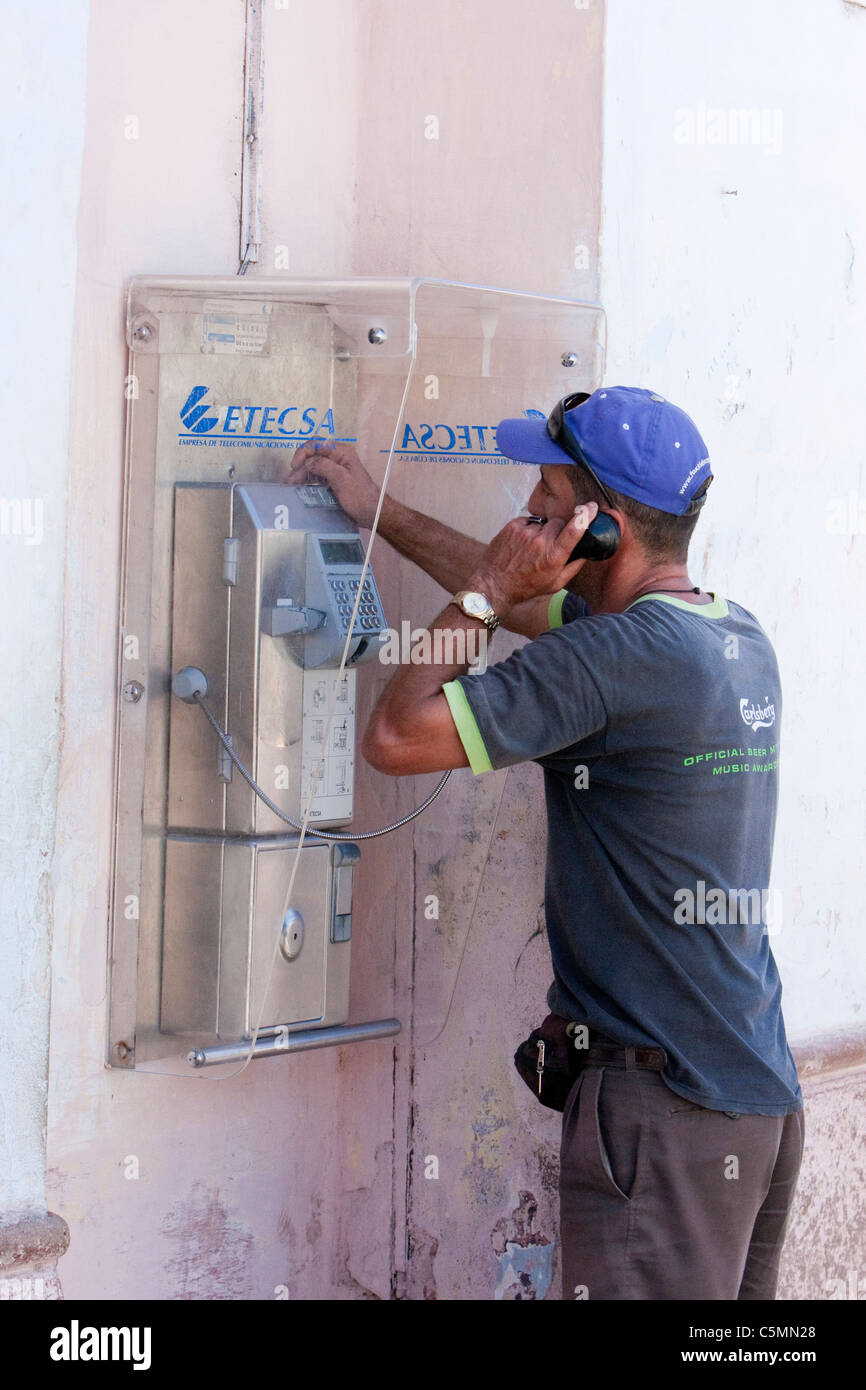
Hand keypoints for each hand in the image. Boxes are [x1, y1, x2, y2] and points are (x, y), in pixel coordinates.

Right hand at [284, 441, 380, 528]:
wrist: (371, 513)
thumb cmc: (361, 497)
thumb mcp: (341, 479)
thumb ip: (324, 466)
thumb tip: (307, 462)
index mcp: (341, 452)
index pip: (316, 443)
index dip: (303, 453)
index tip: (295, 466)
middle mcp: (337, 457)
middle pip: (312, 455)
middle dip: (300, 466)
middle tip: (290, 481)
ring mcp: (334, 468)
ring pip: (312, 466)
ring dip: (301, 474)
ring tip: (291, 485)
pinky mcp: (332, 479)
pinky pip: (316, 476)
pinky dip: (306, 480)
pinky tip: (299, 487)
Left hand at [466, 503, 598, 611]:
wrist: (495, 584)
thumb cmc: (526, 586)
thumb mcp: (555, 584)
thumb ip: (574, 567)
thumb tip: (586, 553)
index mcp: (554, 557)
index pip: (573, 530)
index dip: (585, 516)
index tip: (592, 506)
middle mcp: (540, 542)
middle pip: (558, 523)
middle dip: (557, 530)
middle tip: (548, 545)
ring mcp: (525, 532)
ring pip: (542, 522)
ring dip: (540, 531)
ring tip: (530, 548)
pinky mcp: (513, 526)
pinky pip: (527, 521)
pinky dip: (527, 529)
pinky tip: (521, 544)